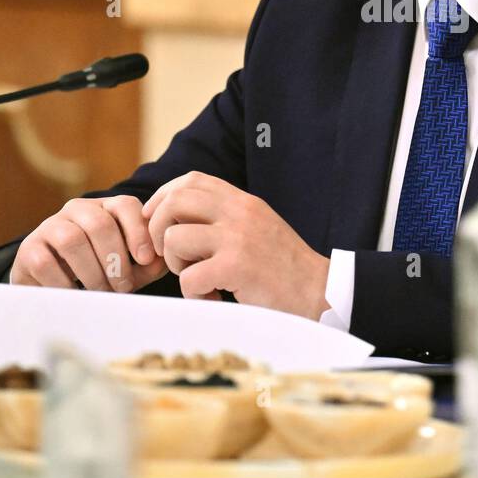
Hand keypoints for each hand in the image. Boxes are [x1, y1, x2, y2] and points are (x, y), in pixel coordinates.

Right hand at [10, 195, 168, 292]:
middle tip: (123, 285)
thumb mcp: (127, 267)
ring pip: (72, 239)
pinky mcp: (29, 248)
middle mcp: (77, 210)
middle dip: (115, 258)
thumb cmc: (99, 272)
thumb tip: (159, 261)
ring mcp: (50, 226)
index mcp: (105, 208)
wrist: (52, 284)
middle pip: (99, 223)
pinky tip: (75, 295)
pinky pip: (46, 262)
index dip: (138, 231)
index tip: (146, 259)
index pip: (125, 205)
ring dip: (91, 271)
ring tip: (101, 291)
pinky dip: (65, 283)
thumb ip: (147, 265)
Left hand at [143, 172, 330, 320]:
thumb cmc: (284, 267)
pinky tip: (215, 297)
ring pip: (173, 239)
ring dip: (176, 265)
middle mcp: (239, 213)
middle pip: (174, 201)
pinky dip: (194, 293)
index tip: (159, 223)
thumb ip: (227, 217)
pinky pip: (188, 278)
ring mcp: (237, 238)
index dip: (163, 198)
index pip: (190, 180)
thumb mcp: (258, 227)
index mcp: (243, 202)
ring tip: (199, 279)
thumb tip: (179, 218)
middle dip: (157, 230)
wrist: (320, 291)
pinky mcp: (236, 267)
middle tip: (171, 256)